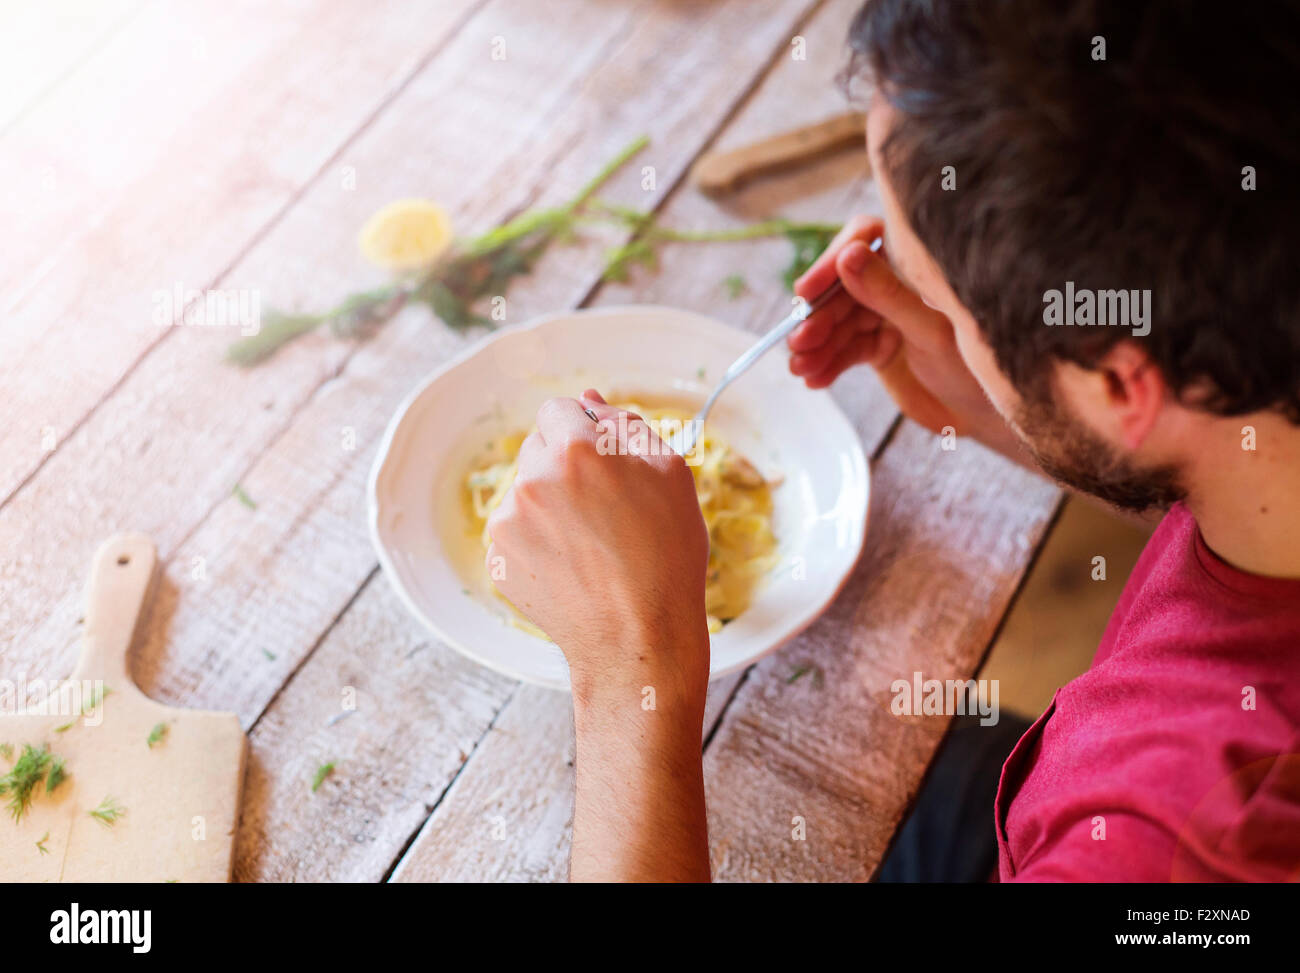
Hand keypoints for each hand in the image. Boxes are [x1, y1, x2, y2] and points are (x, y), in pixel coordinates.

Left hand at [486, 389, 712, 881]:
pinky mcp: (498, 556)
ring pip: (527, 490)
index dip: (584, 432)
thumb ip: (627, 426)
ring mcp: (509, 520)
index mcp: (576, 448)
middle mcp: (532, 477)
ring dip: (552, 504)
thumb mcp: (670, 476)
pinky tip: (572, 565)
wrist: (638, 640)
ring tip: (592, 544)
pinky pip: (517, 530)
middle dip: (566, 467)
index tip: (602, 462)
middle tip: (605, 509)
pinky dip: (538, 540)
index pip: (559, 411)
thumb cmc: (666, 558)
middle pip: (539, 448)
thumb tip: (591, 401)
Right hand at [787, 215, 1003, 440]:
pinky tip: (814, 380)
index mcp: (919, 262)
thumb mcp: (932, 331)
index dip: (831, 262)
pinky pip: (845, 349)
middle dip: (819, 316)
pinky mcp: (879, 346)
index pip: (864, 240)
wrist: (989, 416)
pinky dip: (828, 364)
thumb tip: (846, 256)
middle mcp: (899, 281)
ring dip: (817, 344)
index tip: (807, 291)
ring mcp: (886, 314)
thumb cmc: (979, 367)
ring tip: (800, 368)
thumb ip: (888, 293)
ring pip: (839, 321)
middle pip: (843, 286)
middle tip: (799, 343)